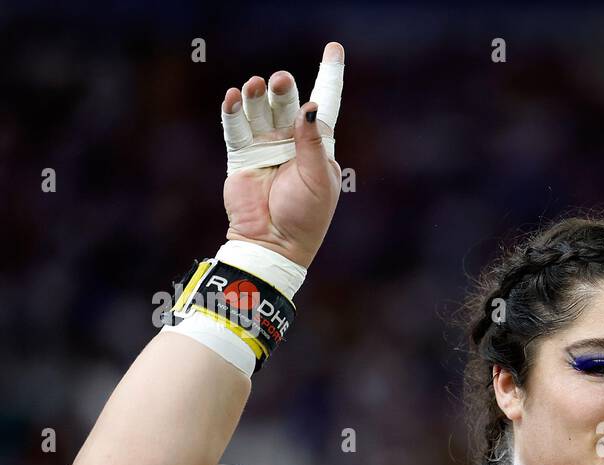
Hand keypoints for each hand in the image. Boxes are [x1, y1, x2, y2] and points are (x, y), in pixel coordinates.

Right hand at [221, 42, 345, 268]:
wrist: (274, 243)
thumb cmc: (306, 216)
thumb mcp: (318, 178)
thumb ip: (312, 142)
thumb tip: (311, 107)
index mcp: (318, 145)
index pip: (325, 102)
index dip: (329, 75)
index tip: (334, 48)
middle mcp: (291, 141)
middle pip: (287, 102)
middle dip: (283, 89)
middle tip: (279, 81)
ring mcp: (265, 146)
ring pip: (260, 110)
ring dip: (257, 96)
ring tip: (255, 87)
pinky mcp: (241, 156)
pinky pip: (236, 127)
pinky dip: (234, 110)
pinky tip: (235, 97)